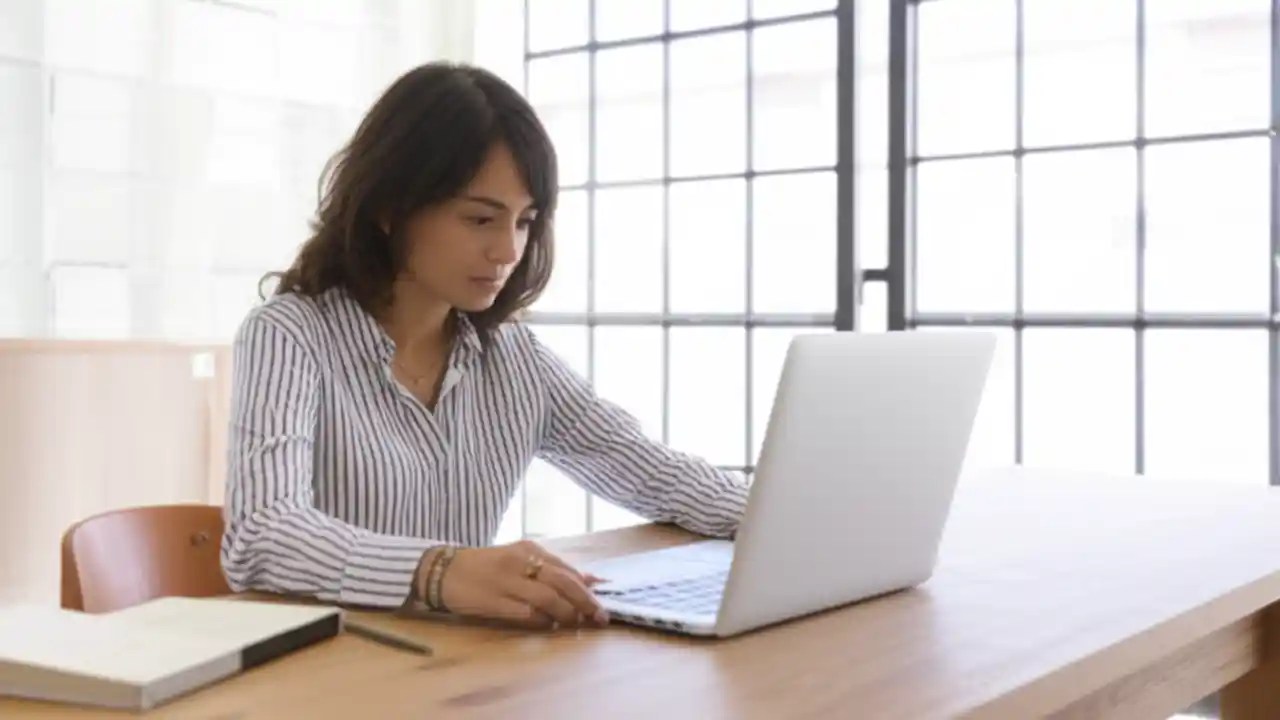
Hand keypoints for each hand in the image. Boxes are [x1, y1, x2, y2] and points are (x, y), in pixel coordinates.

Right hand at [430, 540, 609, 628]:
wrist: (443, 570)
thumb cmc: (486, 566)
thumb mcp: (519, 559)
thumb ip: (551, 569)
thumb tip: (590, 580)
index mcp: (529, 549)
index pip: (566, 569)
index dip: (587, 587)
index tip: (602, 602)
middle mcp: (520, 561)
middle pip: (562, 582)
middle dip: (585, 601)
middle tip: (600, 617)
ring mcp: (506, 580)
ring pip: (547, 597)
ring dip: (566, 613)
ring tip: (576, 623)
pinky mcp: (493, 600)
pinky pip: (525, 612)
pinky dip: (541, 620)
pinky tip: (549, 626)